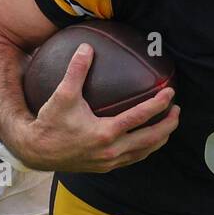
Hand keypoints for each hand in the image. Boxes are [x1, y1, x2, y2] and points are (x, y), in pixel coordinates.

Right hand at [19, 43, 178, 171]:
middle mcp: (112, 150)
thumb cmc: (50, 123)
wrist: (36, 151)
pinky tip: (148, 140)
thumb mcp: (63, 95)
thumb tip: (87, 47)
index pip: (141, 117)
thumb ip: (76, 70)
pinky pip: (133, 159)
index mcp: (106, 133)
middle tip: (177, 110)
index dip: (159, 104)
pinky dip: (145, 149)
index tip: (170, 93)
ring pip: (144, 152)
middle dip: (168, 125)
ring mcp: (109, 161)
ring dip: (160, 138)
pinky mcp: (105, 167)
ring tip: (169, 125)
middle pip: (151, 139)